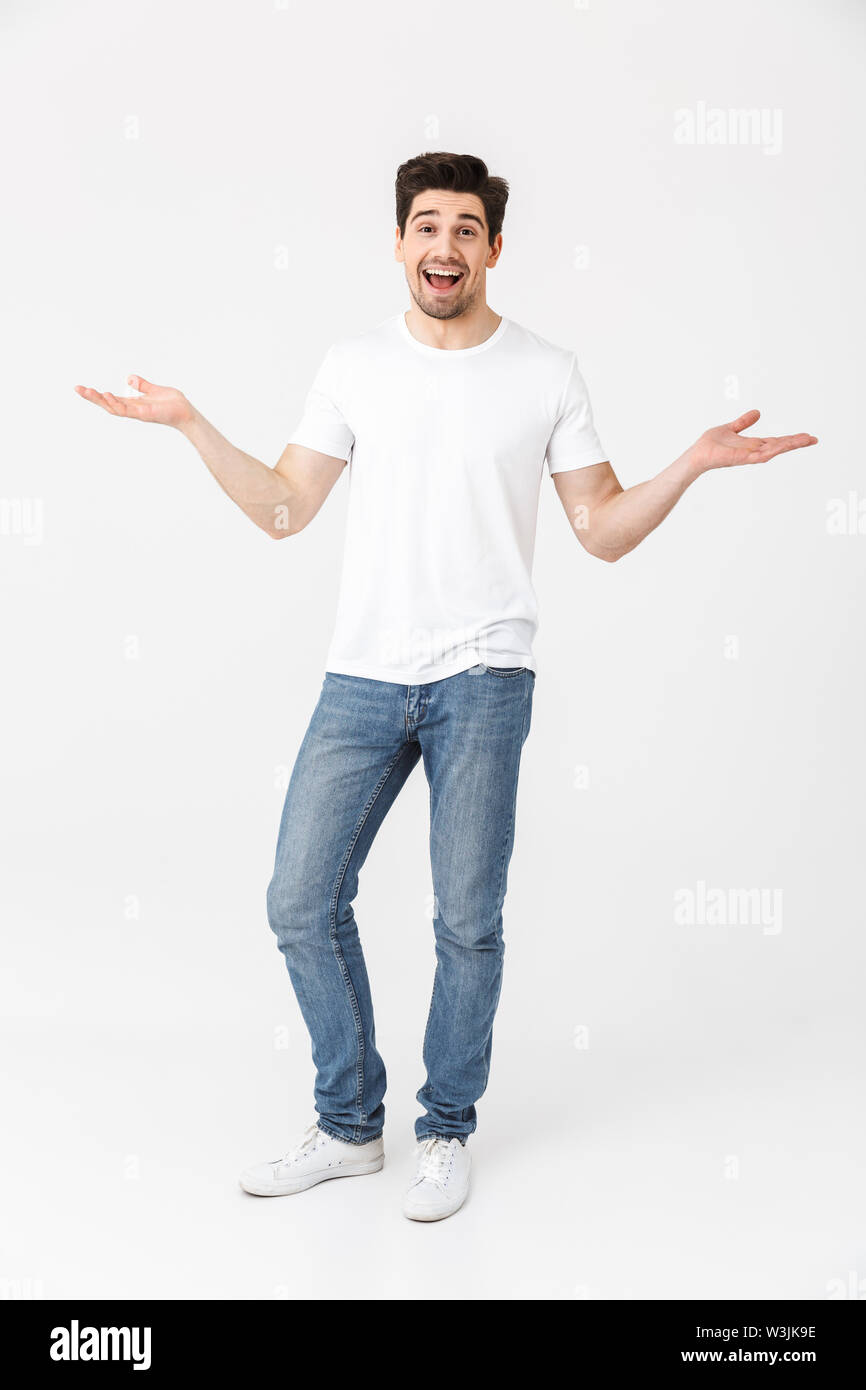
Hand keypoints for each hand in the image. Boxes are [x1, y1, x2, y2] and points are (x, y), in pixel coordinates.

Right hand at [74, 375, 194, 428]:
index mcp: (133, 404)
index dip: (96, 394)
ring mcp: (137, 413)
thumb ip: (142, 385)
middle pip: (107, 404)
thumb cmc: (173, 404)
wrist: (187, 413)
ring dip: (100, 400)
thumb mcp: (154, 390)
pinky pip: (127, 410)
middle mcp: (132, 409)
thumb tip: (129, 378)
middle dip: (92, 397)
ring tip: (89, 391)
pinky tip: (108, 395)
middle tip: (77, 388)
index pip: (110, 399)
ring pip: (113, 408)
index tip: (82, 387)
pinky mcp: (144, 414)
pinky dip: (116, 404)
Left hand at [687, 409, 817, 473]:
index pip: (777, 441)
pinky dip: (770, 451)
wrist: (697, 454)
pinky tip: (781, 447)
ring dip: (788, 446)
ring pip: (773, 451)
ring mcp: (748, 456)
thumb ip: (743, 422)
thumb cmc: (710, 444)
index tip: (808, 436)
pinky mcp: (740, 459)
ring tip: (804, 440)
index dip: (792, 439)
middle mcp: (753, 451)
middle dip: (796, 443)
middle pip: (779, 446)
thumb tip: (758, 412)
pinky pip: (758, 456)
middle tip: (814, 439)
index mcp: (753, 444)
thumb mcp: (731, 428)